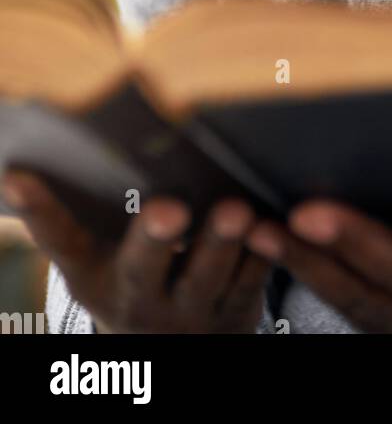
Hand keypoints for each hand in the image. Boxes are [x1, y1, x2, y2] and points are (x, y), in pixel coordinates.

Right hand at [2, 169, 273, 333]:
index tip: (18, 174)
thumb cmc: (141, 273)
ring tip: (236, 210)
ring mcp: (188, 311)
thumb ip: (92, 206)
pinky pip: (254, 280)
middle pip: (142, 268)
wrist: (177, 348)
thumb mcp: (106, 256)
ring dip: (223, 243)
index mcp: (97, 275)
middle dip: (153, 238)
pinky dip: (266, 251)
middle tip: (168, 208)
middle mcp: (137, 298)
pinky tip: (276, 221)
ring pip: (207, 276)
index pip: (60, 242)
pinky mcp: (237, 312)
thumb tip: (60, 133)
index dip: (39, 211)